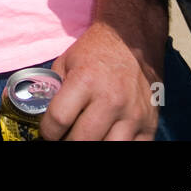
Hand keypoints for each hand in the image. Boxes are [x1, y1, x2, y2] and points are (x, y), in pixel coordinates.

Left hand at [42, 21, 159, 140]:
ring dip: (92, 145)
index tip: (48, 131)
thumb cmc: (95, 53)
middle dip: (67, 141)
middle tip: (65, 135)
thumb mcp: (66, 63)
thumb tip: (40, 116)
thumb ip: (53, 90)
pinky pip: (133, 149)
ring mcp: (133, 115)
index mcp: (85, 81)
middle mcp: (111, 100)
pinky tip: (106, 137)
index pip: (59, 119)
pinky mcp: (150, 124)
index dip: (48, 131)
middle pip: (81, 140)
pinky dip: (116, 146)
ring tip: (85, 136)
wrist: (133, 42)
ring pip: (107, 148)